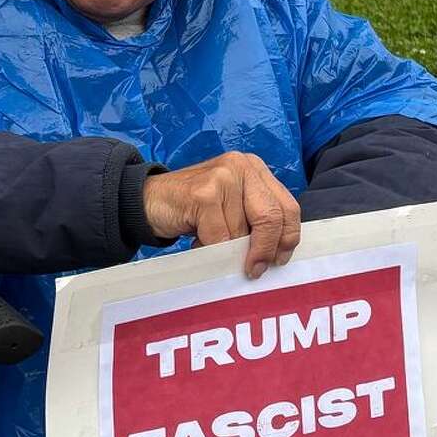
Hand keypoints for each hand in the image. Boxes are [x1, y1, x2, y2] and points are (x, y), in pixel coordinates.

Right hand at [142, 153, 301, 276]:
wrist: (148, 199)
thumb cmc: (193, 208)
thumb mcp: (233, 206)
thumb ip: (255, 218)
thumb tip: (277, 253)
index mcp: (255, 169)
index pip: (288, 207)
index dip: (287, 238)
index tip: (278, 260)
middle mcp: (243, 166)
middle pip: (272, 217)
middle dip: (265, 250)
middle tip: (254, 270)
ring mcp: (223, 176)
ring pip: (242, 232)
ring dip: (230, 251)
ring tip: (212, 247)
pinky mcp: (204, 193)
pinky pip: (220, 237)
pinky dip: (212, 250)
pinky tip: (199, 243)